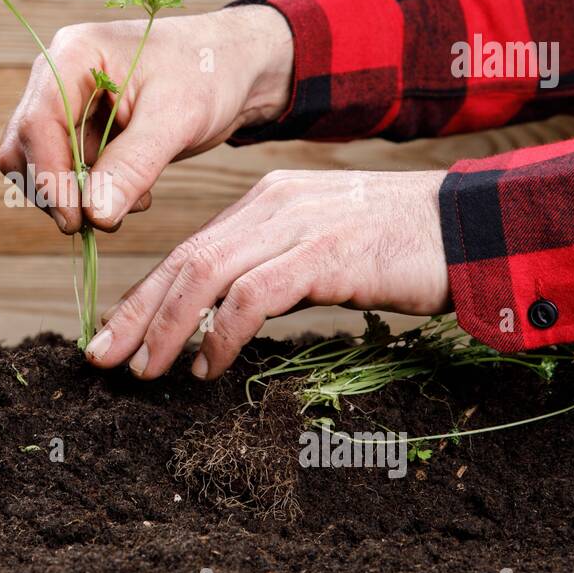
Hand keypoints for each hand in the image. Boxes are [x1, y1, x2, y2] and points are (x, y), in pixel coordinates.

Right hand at [0, 5, 292, 232]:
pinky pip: (67, 175)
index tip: (77, 220)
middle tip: (102, 220)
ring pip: (41, 168)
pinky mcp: (81, 131)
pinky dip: (93, 194)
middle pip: (24, 149)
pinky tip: (136, 191)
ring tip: (133, 199)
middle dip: (57, 191)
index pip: (37, 124)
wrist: (234, 69)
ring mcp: (66, 106)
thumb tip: (95, 216)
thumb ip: (134, 165)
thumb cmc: (209, 74)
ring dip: (77, 196)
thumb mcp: (177, 118)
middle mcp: (57, 78)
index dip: (49, 178)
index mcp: (72, 55)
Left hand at [84, 170, 450, 379]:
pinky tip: (208, 367)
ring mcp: (296, 226)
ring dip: (166, 328)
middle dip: (136, 313)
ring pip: (205, 277)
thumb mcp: (320, 249)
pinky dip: (221, 335)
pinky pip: (252, 297)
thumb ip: (272, 269)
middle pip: (183, 261)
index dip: (144, 295)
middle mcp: (270, 205)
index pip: (188, 250)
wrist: (472, 229)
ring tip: (146, 371)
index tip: (114, 333)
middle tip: (102, 356)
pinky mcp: (324, 254)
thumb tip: (223, 314)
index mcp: (264, 201)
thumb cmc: (398, 247)